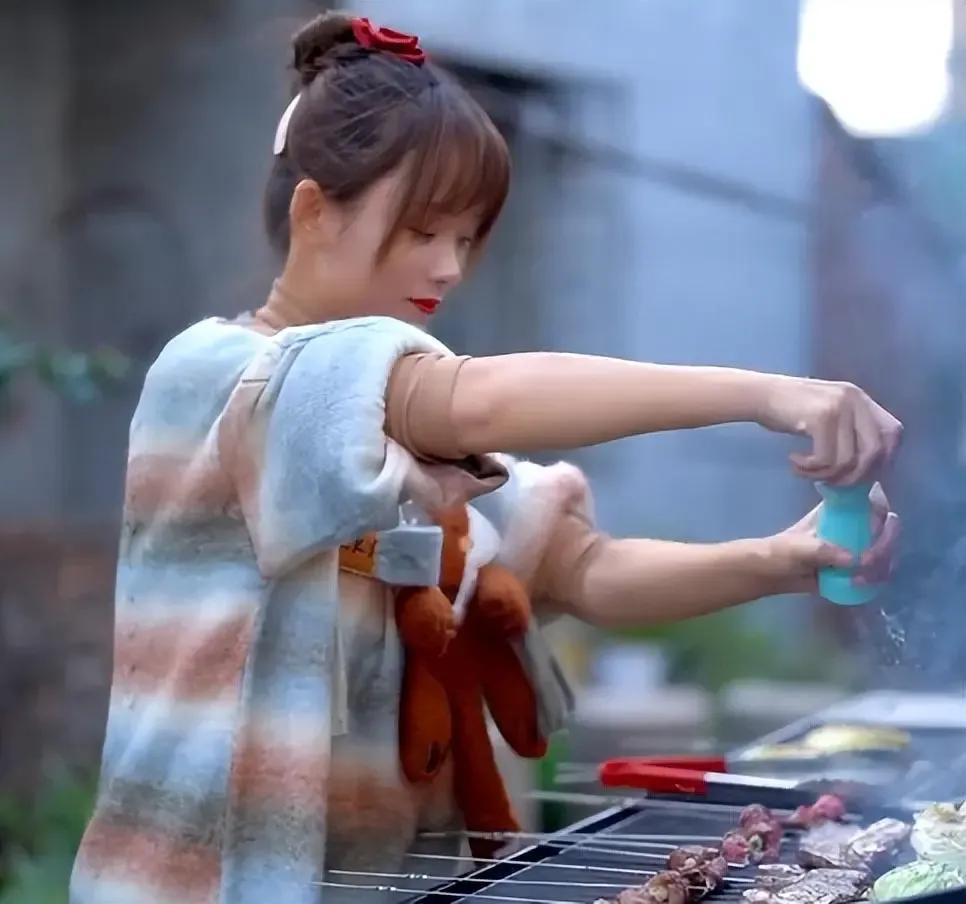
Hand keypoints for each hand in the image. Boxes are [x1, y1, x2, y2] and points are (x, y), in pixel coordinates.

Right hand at [755, 376, 902, 484]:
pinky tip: (795, 463)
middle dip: (857, 475)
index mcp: (861, 399)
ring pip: (848, 460)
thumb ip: (848, 432)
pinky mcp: (821, 417)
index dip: (884, 458)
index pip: (893, 432)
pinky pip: (826, 458)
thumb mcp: (828, 415)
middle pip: (876, 450)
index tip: (861, 473)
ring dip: (825, 475)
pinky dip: (810, 470)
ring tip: (806, 472)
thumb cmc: (789, 410)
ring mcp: (839, 407)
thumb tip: (865, 470)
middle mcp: (855, 400)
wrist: (759, 395)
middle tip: (832, 481)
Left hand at [765, 483, 899, 593]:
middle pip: (887, 527)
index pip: (872, 501)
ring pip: (886, 550)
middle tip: (867, 561)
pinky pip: (879, 570)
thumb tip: (853, 560)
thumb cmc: (781, 551)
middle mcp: (854, 524)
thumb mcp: (798, 548)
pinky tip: (860, 584)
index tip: (874, 528)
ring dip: (880, 565)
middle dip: (884, 544)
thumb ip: (823, 551)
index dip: (881, 512)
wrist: (772, 573)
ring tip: (857, 579)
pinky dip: (876, 578)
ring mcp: (858, 545)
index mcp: (839, 510)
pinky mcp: (858, 567)